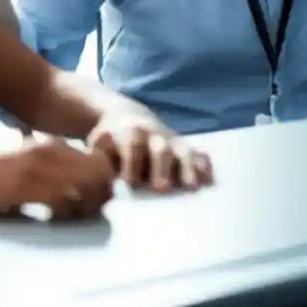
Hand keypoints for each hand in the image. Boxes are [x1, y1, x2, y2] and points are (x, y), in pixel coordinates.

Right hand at [0, 140, 114, 219]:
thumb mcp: (24, 164)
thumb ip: (51, 170)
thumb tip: (80, 190)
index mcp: (51, 146)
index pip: (99, 159)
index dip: (103, 182)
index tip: (95, 199)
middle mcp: (50, 151)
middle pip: (100, 172)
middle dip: (101, 195)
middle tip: (87, 213)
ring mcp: (38, 167)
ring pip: (86, 186)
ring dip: (85, 206)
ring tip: (70, 218)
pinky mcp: (26, 186)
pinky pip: (63, 201)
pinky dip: (63, 215)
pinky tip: (51, 220)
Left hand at [87, 112, 212, 191]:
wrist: (128, 119)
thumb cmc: (111, 141)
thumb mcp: (100, 142)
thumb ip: (99, 152)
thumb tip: (96, 160)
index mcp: (131, 132)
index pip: (133, 145)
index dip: (132, 161)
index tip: (130, 181)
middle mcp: (155, 135)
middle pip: (161, 149)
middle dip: (162, 168)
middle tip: (162, 188)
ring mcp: (173, 141)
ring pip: (184, 152)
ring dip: (189, 169)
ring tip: (193, 187)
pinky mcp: (185, 149)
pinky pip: (199, 155)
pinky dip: (204, 166)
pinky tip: (209, 180)